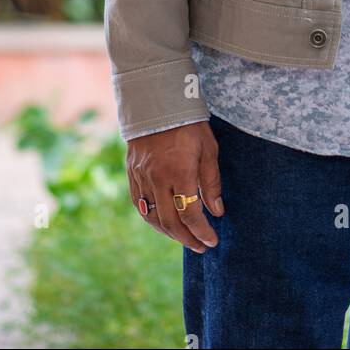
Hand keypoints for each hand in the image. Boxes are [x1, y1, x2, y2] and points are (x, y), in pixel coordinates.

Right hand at [127, 121, 223, 252]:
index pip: (191, 214)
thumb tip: (217, 211)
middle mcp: (158, 178)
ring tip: (185, 238)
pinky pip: (140, 204)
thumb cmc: (189, 124)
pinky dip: (152, 219)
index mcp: (180, 172)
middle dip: (188, 239)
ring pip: (153, 217)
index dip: (202, 232)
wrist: (157, 102)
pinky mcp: (132, 173)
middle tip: (200, 247)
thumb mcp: (208, 149)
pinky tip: (163, 224)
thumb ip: (211, 182)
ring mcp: (142, 177)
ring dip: (169, 233)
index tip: (212, 241)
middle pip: (171, 222)